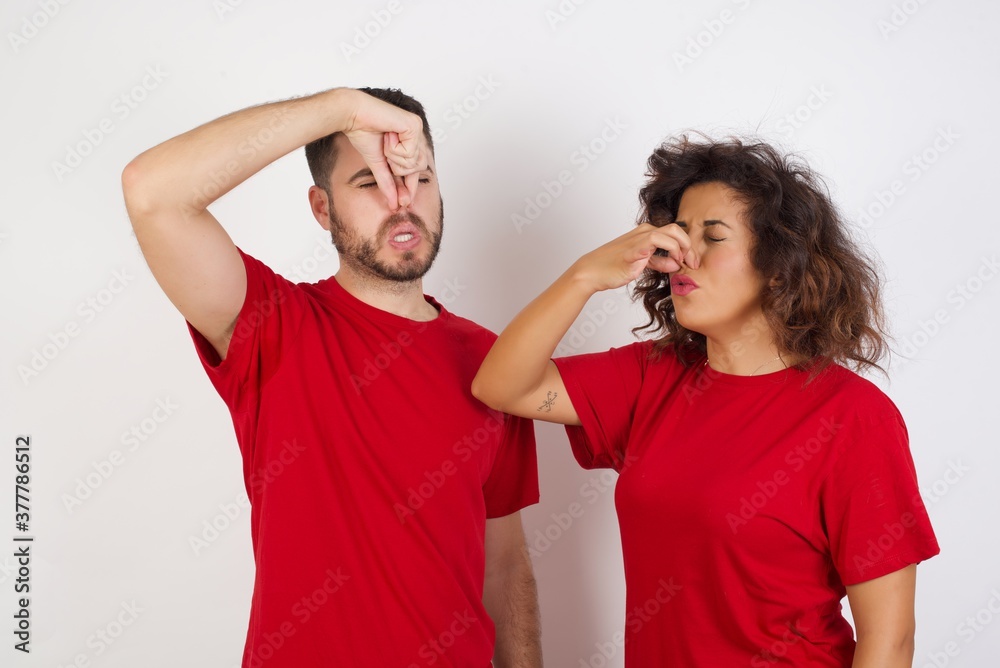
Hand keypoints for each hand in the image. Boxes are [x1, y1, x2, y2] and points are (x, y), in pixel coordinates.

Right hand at [340, 89, 430, 209]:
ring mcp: (417, 128)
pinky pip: (408, 152)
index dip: (410, 187)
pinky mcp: (414, 125)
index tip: (404, 203)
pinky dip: (394, 148)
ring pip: (413, 162)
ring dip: (394, 157)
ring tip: (385, 141)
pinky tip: (388, 135)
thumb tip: (394, 204)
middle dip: (398, 167)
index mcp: (410, 141)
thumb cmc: (363, 133)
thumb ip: (388, 183)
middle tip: (385, 151)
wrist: (352, 116)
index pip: (416, 170)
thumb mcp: (379, 164)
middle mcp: (417, 134)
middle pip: (418, 168)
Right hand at [570, 222, 699, 292]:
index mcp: (647, 233)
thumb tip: (676, 264)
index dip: (687, 248)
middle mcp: (645, 231)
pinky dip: (672, 250)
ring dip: (685, 248)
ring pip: (673, 231)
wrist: (592, 272)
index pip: (675, 234)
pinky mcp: (637, 246)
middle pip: (678, 230)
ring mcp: (641, 237)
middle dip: (690, 247)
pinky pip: (660, 240)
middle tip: (693, 264)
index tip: (691, 263)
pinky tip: (673, 264)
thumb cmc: (612, 268)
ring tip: (685, 264)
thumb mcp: (642, 265)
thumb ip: (659, 262)